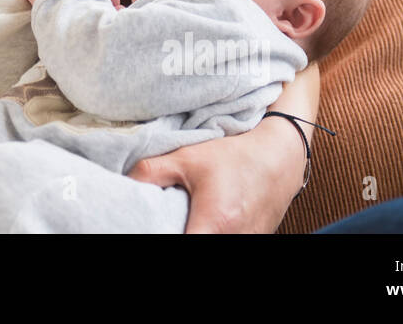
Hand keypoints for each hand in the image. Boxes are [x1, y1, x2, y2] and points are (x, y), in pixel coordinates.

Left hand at [126, 119, 304, 232]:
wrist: (280, 156)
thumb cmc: (235, 156)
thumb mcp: (187, 157)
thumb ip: (150, 172)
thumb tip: (123, 183)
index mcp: (215, 223)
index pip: (181, 244)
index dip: (162, 236)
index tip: (153, 227)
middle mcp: (235, 241)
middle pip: (196, 247)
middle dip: (177, 231)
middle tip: (165, 221)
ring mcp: (249, 244)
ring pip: (214, 246)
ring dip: (196, 233)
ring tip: (185, 218)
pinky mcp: (255, 242)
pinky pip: (228, 244)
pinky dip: (212, 233)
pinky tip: (202, 221)